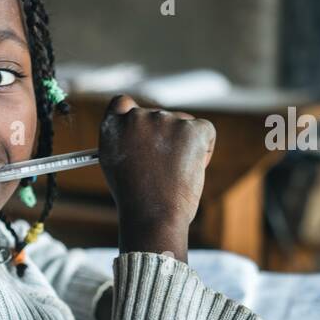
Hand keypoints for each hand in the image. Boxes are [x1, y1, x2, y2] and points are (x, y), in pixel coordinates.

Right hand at [97, 94, 214, 260]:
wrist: (152, 215)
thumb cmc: (136, 199)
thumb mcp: (115, 165)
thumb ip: (125, 142)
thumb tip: (142, 135)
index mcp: (113, 126)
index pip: (123, 104)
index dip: (136, 116)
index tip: (147, 131)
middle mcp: (137, 118)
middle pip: (159, 117)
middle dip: (166, 137)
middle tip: (166, 166)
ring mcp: (164, 121)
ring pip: (183, 124)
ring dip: (185, 145)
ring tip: (176, 174)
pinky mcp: (191, 129)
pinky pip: (206, 130)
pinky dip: (205, 147)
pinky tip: (193, 168)